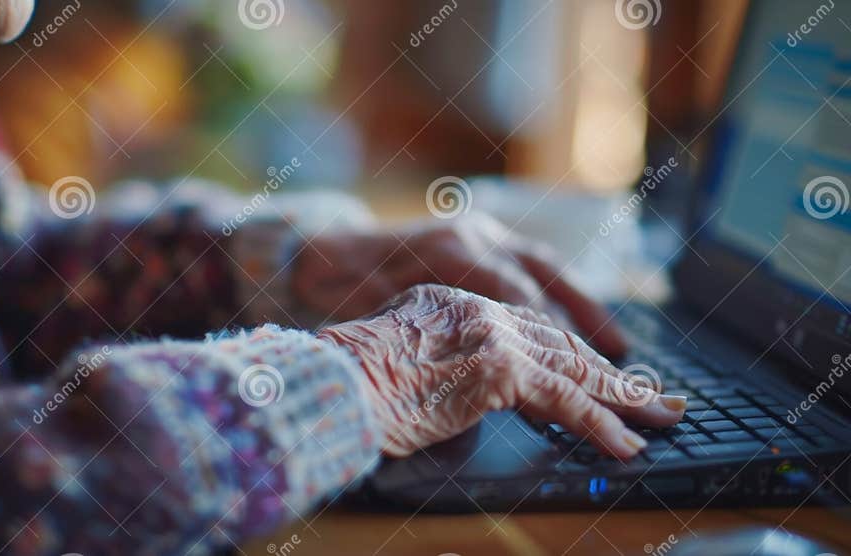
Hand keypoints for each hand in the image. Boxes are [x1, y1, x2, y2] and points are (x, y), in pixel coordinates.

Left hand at [297, 212, 625, 357]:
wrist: (318, 251)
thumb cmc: (338, 291)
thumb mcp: (375, 318)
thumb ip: (424, 337)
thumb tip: (470, 373)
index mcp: (447, 254)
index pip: (516, 302)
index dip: (553, 348)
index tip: (585, 390)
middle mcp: (474, 239)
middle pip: (543, 290)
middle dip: (588, 337)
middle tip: (626, 376)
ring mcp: (481, 235)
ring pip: (548, 273)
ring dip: (586, 313)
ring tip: (622, 352)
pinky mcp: (480, 238)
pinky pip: (533, 265)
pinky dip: (562, 294)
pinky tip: (584, 321)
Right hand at [319, 285, 685, 458]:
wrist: (329, 380)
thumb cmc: (346, 380)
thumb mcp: (394, 358)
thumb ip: (433, 360)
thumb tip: (449, 385)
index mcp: (452, 302)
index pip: (525, 325)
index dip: (568, 351)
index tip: (599, 371)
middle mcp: (476, 308)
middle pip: (559, 339)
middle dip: (611, 370)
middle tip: (653, 392)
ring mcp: (489, 332)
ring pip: (572, 365)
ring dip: (621, 396)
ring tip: (658, 417)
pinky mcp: (498, 367)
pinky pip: (564, 398)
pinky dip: (599, 423)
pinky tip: (624, 443)